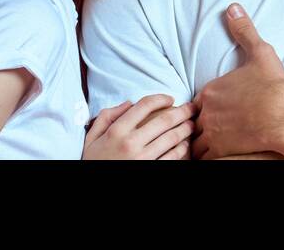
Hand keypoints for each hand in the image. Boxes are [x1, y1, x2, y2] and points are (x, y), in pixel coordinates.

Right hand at [81, 94, 195, 159]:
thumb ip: (106, 117)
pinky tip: (184, 144)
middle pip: (164, 120)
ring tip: (192, 124)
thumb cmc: (94, 161)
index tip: (170, 98)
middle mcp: (131, 142)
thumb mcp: (91, 138)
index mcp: (117, 130)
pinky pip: (170, 158)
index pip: (144, 105)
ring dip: (185, 129)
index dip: (161, 98)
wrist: (93, 185)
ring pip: (171, 138)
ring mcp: (142, 158)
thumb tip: (128, 103)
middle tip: (192, 108)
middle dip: (182, 112)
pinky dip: (181, 149)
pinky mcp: (150, 170)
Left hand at [191, 5, 283, 159]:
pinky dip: (205, 158)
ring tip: (203, 147)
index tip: (210, 113)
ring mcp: (212, 132)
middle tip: (203, 132)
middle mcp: (207, 112)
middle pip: (192, 123)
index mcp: (212, 90)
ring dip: (198, 144)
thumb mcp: (259, 51)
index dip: (202, 109)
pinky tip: (212, 157)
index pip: (196, 102)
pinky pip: (203, 158)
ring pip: (194, 143)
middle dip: (196, 127)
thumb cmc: (273, 85)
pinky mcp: (221, 150)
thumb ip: (244, 30)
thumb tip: (233, 7)